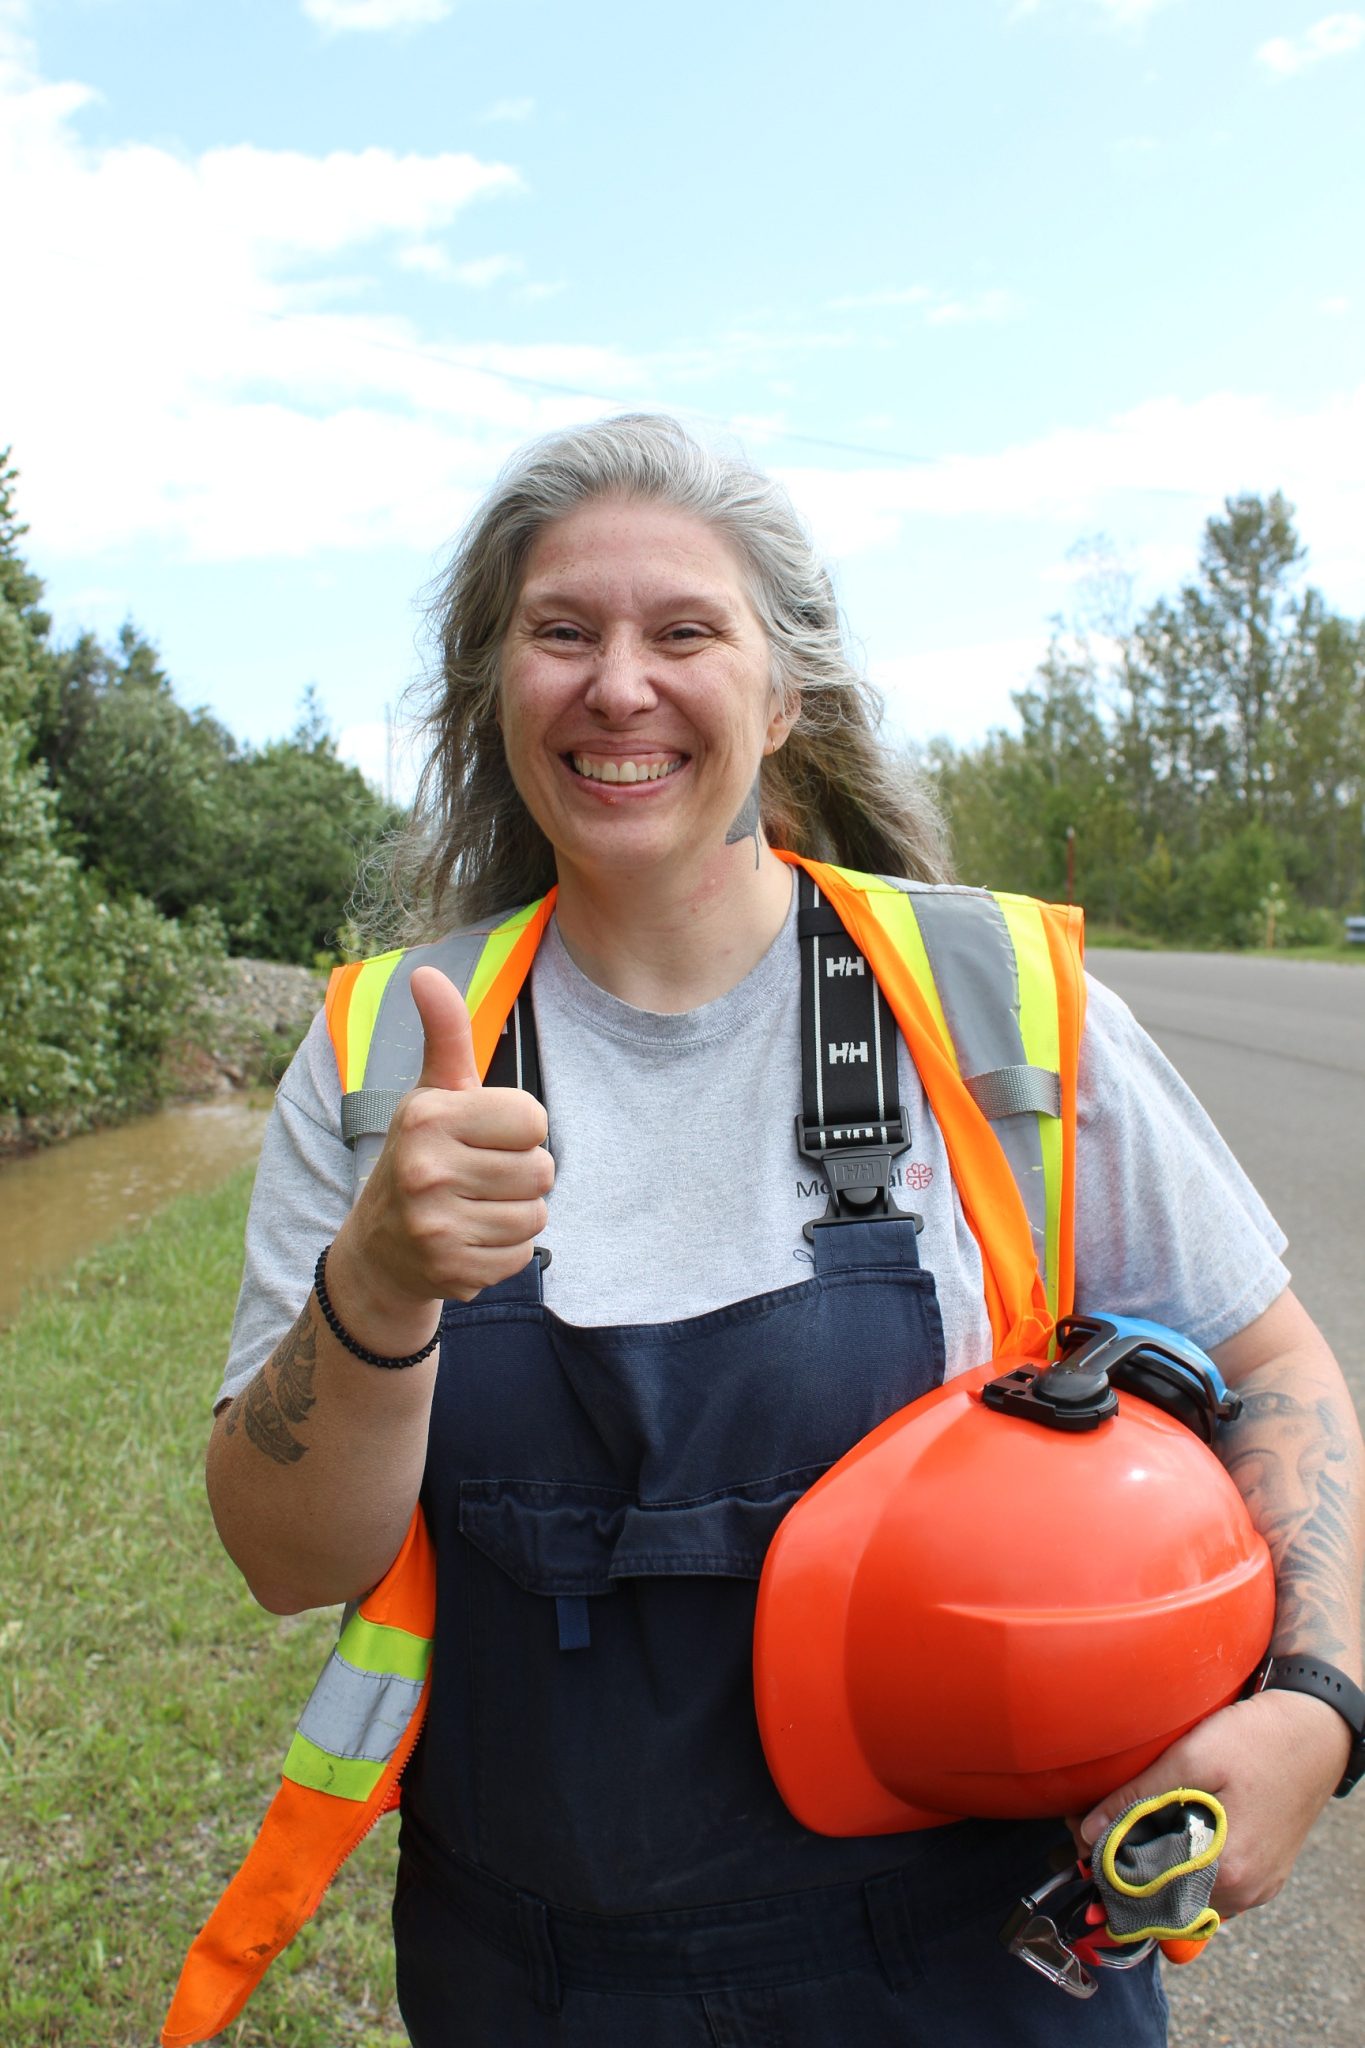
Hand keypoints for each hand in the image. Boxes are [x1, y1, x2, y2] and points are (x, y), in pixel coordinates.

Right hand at [331, 966, 554, 1331]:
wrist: (380, 1246)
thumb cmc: (423, 1154)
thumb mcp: (433, 1093)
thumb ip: (445, 1034)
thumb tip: (424, 973)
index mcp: (429, 1116)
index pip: (534, 1118)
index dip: (521, 1129)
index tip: (487, 1136)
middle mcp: (427, 1169)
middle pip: (542, 1170)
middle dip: (522, 1174)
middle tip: (482, 1176)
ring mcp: (435, 1225)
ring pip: (535, 1215)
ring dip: (516, 1213)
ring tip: (476, 1207)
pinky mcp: (450, 1271)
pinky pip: (521, 1255)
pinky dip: (504, 1251)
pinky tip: (470, 1239)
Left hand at [1071, 1687, 1351, 1916]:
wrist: (1315, 1732)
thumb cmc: (1256, 1740)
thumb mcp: (1191, 1758)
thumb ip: (1139, 1798)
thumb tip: (1090, 1831)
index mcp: (1226, 1872)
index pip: (1148, 1894)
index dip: (1106, 1866)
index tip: (1081, 1835)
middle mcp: (1244, 1893)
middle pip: (1165, 1898)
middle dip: (1123, 1865)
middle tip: (1093, 1823)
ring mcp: (1257, 1887)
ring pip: (1186, 1893)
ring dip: (1151, 1865)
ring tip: (1124, 1821)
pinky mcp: (1263, 1874)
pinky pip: (1209, 1884)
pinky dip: (1181, 1863)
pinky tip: (1163, 1829)